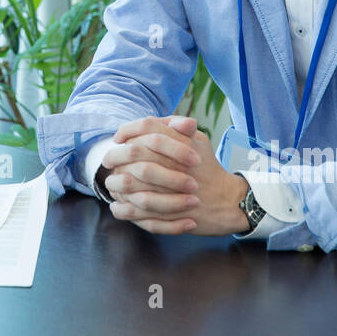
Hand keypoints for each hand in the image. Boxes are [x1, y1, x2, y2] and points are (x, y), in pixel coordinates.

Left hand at [104, 117, 249, 236]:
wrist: (228, 201)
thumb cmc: (209, 168)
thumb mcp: (199, 141)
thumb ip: (176, 127)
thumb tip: (148, 121)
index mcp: (184, 143)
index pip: (149, 127)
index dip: (129, 129)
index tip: (118, 138)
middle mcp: (177, 164)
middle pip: (136, 153)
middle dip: (116, 156)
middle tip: (107, 160)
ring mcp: (173, 190)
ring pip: (133, 184)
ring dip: (117, 182)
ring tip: (110, 183)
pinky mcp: (171, 214)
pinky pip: (140, 212)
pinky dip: (124, 208)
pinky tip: (117, 205)